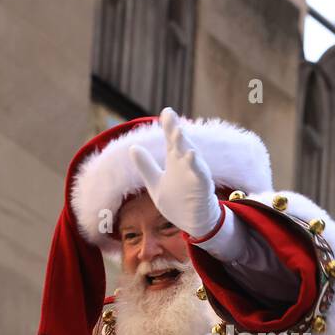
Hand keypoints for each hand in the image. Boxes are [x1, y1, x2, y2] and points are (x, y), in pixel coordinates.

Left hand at [128, 107, 221, 237]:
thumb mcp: (155, 183)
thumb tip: (132, 147)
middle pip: (180, 144)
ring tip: (178, 131)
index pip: (170, 140)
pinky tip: (192, 154)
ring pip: (191, 156)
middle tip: (170, 115)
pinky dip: (196, 165)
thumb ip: (145, 166)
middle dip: (175, 130)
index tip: (166, 111)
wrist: (193, 222)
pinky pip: (200, 174)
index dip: (168, 126)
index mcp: (174, 161)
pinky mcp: (202, 186)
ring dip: (185, 143)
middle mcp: (185, 164)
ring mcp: (194, 174)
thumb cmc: (177, 201)